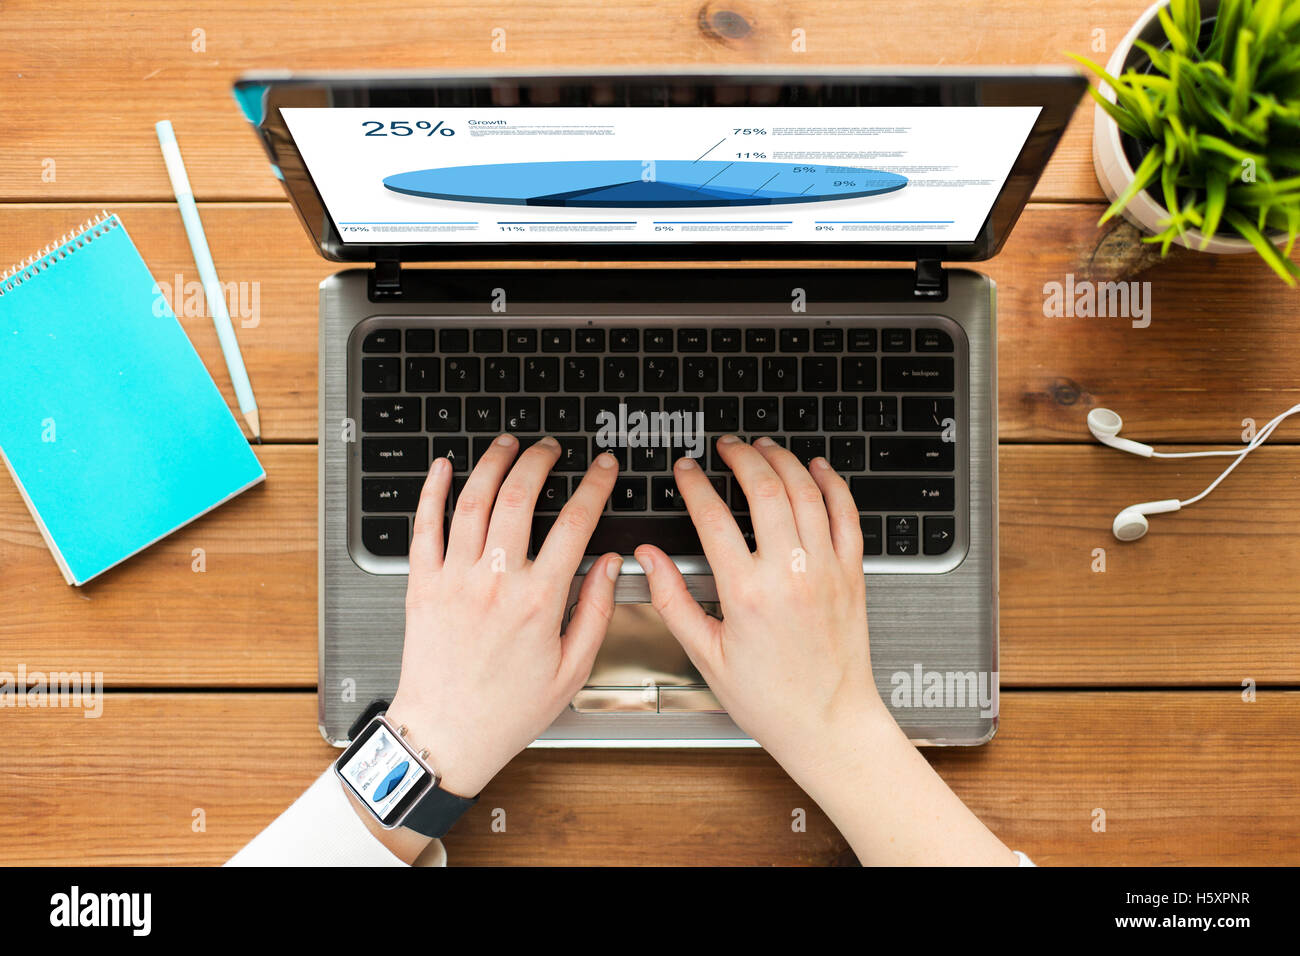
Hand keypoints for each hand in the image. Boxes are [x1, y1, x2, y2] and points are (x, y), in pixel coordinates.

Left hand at [388, 435, 621, 798]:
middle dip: (540, 461)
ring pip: (473, 500)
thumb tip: (612, 564)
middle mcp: (495, 582)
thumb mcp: (572, 669)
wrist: (445, 734)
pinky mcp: (422, 585)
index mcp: (538, 601)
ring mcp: (454, 579)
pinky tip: (445, 467)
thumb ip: (596, 610)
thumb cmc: (506, 710)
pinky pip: (424, 525)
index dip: (595, 486)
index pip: (575, 523)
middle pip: (520, 496)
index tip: (603, 469)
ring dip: (493, 462)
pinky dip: (434, 490)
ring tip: (508, 445)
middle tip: (551, 449)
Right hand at [634, 435, 885, 775]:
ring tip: (762, 448)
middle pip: (765, 490)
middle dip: (741, 457)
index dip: (694, 484)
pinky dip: (832, 483)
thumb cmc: (770, 698)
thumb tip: (648, 559)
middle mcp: (789, 574)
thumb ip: (672, 600)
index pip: (713, 517)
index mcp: (746, 594)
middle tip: (725, 447)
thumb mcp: (705, 655)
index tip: (685, 470)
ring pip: (806, 492)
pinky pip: (847, 514)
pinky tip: (817, 469)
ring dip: (783, 460)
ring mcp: (826, 570)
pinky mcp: (853, 575)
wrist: (829, 723)